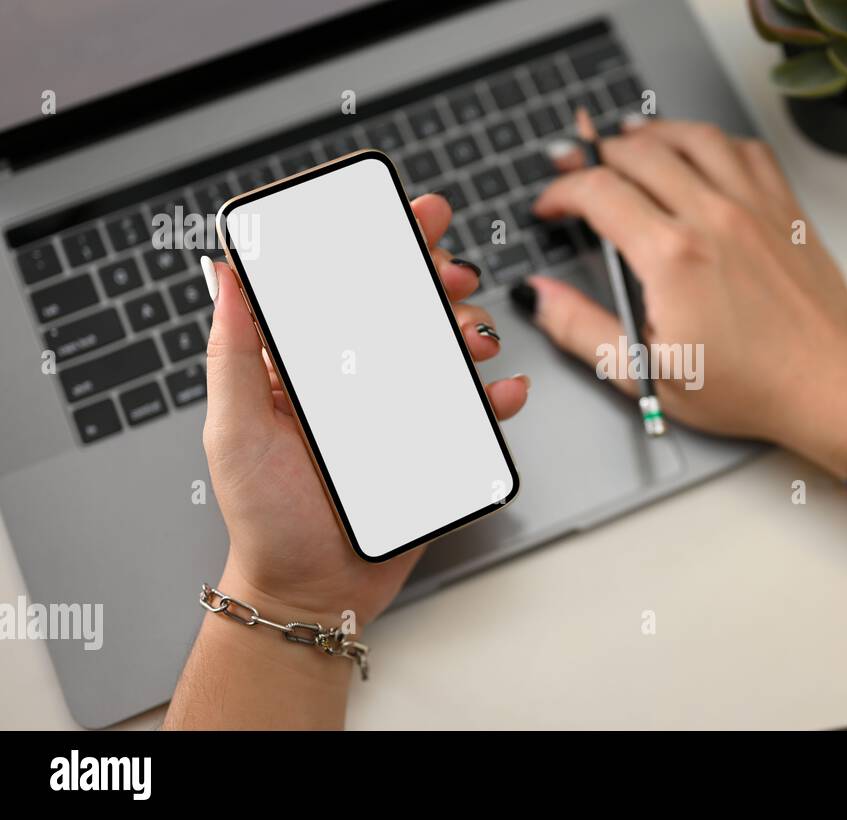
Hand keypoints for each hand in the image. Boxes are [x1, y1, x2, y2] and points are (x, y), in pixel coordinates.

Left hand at [202, 194, 527, 628]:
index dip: (382, 243)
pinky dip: (498, 397)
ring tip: (475, 341)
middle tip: (454, 274)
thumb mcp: (234, 430)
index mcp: (310, 363)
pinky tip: (504, 392)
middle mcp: (359, 377)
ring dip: (471, 331)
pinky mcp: (434, 445)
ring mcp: (400, 409)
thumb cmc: (264, 516)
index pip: (347, 286)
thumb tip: (227, 274)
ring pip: (447, 350)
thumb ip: (233, 354)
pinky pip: (475, 412)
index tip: (414, 216)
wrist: (311, 588)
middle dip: (438, 277)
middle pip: (407, 307)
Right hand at [519, 118, 846, 476]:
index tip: (552, 206)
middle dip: (595, 153)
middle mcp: (713, 217)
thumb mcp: (647, 374)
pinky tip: (699, 153)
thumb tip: (539, 297)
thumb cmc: (750, 388)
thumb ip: (582, 329)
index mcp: (673, 257)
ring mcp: (754, 206)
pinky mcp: (784, 208)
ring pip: (693, 137)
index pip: (598, 192)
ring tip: (627, 138)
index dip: (561, 191)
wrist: (829, 385)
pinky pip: (744, 149)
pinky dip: (713, 141)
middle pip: (639, 152)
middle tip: (575, 163)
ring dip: (652, 132)